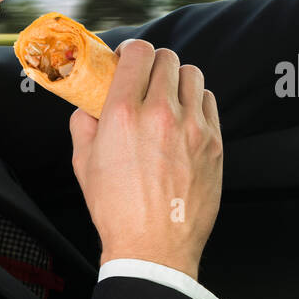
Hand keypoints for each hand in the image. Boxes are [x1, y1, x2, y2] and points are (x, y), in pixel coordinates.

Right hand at [69, 39, 221, 279]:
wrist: (154, 248)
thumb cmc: (117, 210)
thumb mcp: (84, 163)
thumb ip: (84, 124)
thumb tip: (90, 105)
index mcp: (123, 114)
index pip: (137, 52)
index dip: (131, 51)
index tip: (128, 59)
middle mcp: (160, 113)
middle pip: (167, 58)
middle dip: (154, 63)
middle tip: (146, 78)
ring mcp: (193, 127)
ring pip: (192, 75)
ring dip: (177, 79)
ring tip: (168, 96)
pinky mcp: (214, 143)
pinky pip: (209, 102)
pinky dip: (196, 102)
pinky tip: (185, 118)